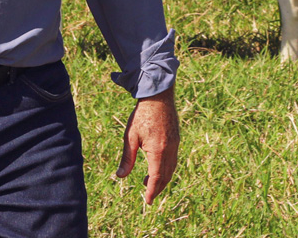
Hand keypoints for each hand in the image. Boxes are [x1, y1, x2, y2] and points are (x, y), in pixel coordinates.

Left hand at [115, 86, 178, 203]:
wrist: (158, 97)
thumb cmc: (142, 115)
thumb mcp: (130, 137)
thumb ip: (127, 158)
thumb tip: (120, 176)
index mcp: (158, 151)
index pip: (156, 177)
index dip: (152, 191)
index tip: (148, 201)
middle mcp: (170, 150)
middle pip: (166, 176)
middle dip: (157, 188)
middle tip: (148, 195)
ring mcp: (175, 145)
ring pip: (171, 169)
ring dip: (162, 179)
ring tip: (148, 182)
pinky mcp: (176, 140)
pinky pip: (174, 160)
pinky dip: (166, 169)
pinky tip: (157, 167)